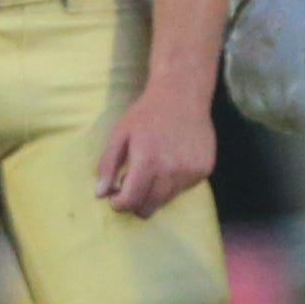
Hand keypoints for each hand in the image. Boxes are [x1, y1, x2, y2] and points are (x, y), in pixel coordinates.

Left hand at [96, 87, 215, 219]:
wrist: (183, 95)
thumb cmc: (146, 114)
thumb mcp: (119, 135)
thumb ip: (107, 165)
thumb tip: (100, 194)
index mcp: (148, 161)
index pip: (131, 201)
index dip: (118, 204)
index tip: (115, 196)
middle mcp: (172, 170)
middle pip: (149, 208)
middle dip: (135, 202)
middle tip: (131, 185)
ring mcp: (191, 172)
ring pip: (166, 201)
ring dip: (154, 193)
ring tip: (151, 172)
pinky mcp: (204, 170)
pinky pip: (183, 189)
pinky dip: (172, 183)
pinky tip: (171, 162)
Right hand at [220, 0, 304, 136]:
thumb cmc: (297, 11)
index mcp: (288, 67)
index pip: (296, 108)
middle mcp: (262, 75)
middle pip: (275, 113)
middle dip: (291, 126)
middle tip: (303, 131)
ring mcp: (244, 72)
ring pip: (256, 110)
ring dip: (272, 122)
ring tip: (287, 126)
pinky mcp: (231, 67)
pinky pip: (239, 99)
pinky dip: (251, 111)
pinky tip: (262, 113)